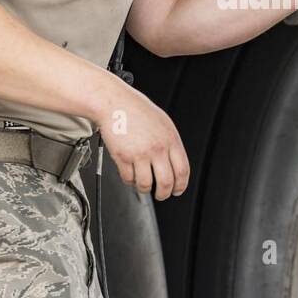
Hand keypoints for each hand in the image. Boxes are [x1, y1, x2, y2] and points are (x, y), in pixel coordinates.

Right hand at [96, 83, 189, 199]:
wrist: (115, 102)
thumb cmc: (137, 110)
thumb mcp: (164, 124)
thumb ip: (170, 143)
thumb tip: (175, 164)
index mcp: (170, 140)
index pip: (182, 171)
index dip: (181, 185)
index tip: (177, 190)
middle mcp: (157, 148)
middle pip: (166, 182)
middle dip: (164, 193)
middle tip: (161, 194)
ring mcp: (140, 153)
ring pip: (146, 184)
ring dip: (144, 189)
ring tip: (143, 186)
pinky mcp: (123, 157)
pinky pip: (128, 178)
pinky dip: (130, 181)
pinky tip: (131, 175)